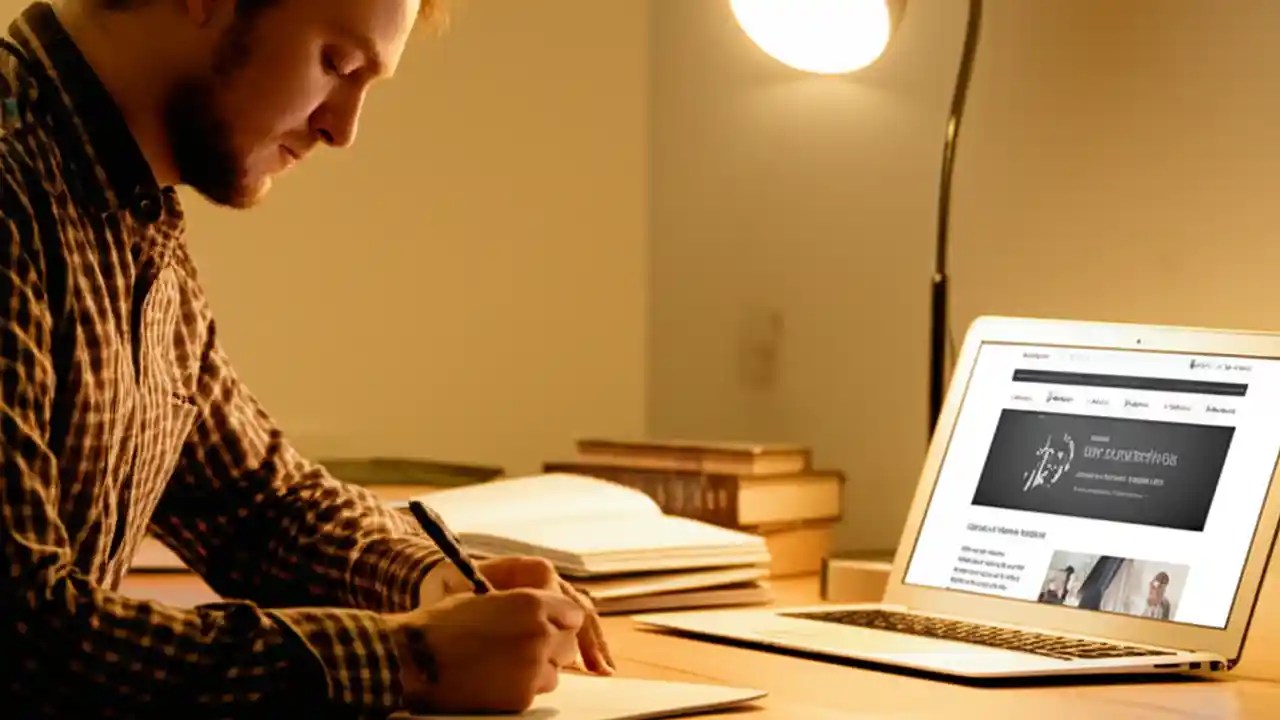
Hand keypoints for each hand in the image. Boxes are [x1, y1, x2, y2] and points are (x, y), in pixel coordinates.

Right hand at [420, 556, 614, 674]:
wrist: (414, 658)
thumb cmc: (443, 625)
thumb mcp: (489, 598)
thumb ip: (525, 605)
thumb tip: (548, 614)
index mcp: (532, 602)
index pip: (574, 614)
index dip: (561, 621)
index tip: (551, 627)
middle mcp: (540, 633)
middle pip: (568, 645)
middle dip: (552, 647)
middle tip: (524, 649)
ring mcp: (533, 666)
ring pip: (555, 673)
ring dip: (538, 670)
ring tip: (505, 665)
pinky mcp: (522, 696)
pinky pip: (536, 693)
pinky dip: (521, 689)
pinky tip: (495, 681)